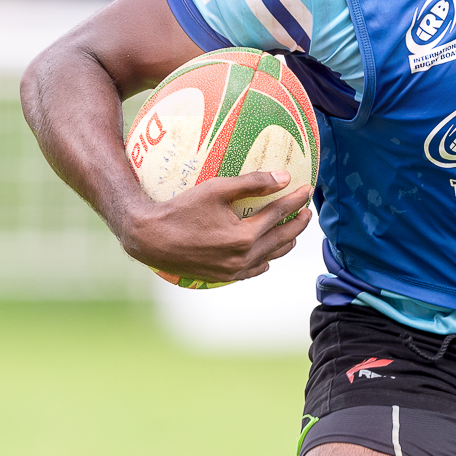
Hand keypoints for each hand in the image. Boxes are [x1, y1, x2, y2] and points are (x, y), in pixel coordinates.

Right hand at [118, 170, 313, 283]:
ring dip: (286, 242)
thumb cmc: (180, 210)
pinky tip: (268, 254)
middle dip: (298, 223)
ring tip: (293, 229)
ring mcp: (233, 271)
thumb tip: (284, 178)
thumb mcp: (216, 189)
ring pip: (271, 256)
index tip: (307, 188)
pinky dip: (265, 259)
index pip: (280, 214)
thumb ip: (253, 183)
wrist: (148, 239)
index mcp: (244, 237)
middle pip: (282, 239)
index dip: (296, 200)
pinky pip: (253, 270)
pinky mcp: (222, 278)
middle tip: (307, 210)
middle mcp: (243, 258)